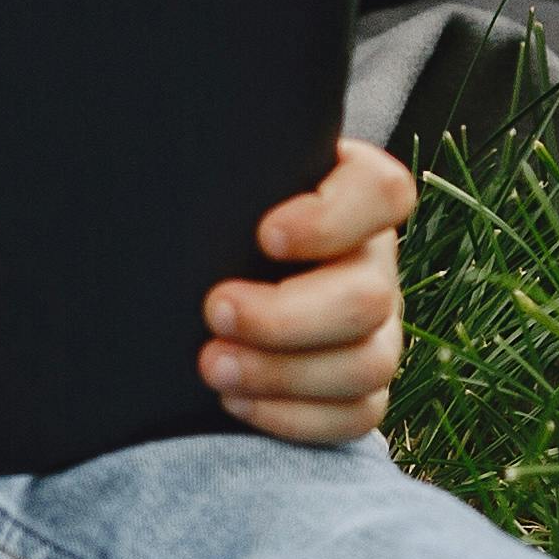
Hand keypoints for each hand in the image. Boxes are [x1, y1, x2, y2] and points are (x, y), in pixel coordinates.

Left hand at [204, 138, 410, 444]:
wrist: (188, 278)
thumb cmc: (195, 212)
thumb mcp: (212, 180)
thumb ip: (219, 167)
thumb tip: (174, 142)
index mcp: (351, 193)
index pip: (384, 193)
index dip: (334, 220)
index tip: (265, 236)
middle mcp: (372, 260)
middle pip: (368, 297)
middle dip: (285, 316)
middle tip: (213, 310)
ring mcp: (378, 327)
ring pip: (369, 364)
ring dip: (283, 374)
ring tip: (210, 366)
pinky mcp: (361, 386)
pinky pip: (357, 415)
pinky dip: (293, 416)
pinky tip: (233, 401)